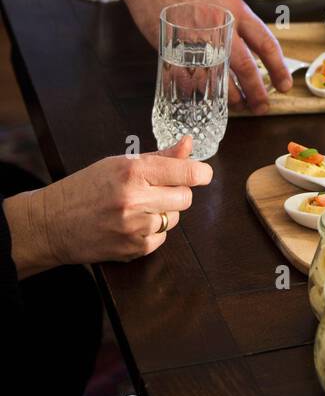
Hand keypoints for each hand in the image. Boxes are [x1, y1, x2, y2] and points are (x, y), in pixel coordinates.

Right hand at [39, 137, 211, 267]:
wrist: (51, 223)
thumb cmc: (85, 188)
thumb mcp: (119, 163)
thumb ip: (159, 157)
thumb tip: (189, 145)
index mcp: (132, 171)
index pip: (185, 172)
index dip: (200, 173)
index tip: (202, 174)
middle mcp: (135, 199)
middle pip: (185, 198)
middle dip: (176, 193)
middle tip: (156, 190)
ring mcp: (133, 227)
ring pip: (174, 219)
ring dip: (164, 213)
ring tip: (138, 208)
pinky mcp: (132, 250)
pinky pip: (161, 239)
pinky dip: (152, 233)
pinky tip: (131, 225)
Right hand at [85, 0, 291, 112]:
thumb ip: (236, 24)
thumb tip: (249, 50)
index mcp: (237, 12)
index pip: (266, 44)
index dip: (278, 69)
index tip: (285, 85)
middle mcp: (222, 28)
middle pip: (246, 68)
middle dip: (257, 92)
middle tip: (262, 106)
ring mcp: (197, 42)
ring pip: (221, 79)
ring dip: (231, 97)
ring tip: (238, 105)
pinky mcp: (176, 51)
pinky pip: (192, 80)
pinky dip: (201, 92)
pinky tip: (206, 97)